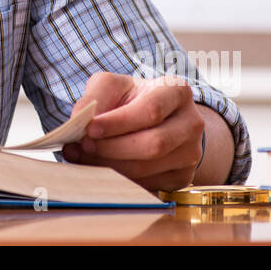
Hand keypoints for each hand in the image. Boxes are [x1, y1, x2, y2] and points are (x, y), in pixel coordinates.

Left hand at [61, 71, 205, 192]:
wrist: (158, 119)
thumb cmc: (132, 99)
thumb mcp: (113, 86)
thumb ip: (95, 96)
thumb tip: (79, 118)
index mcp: (177, 91)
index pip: (150, 111)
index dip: (118, 123)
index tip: (89, 129)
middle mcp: (191, 122)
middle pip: (153, 144)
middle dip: (112, 148)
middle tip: (84, 146)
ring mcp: (191, 152)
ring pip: (148, 168)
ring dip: (110, 166)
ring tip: (85, 157)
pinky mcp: (183, 176)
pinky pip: (147, 184)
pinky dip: (119, 179)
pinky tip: (102, 168)